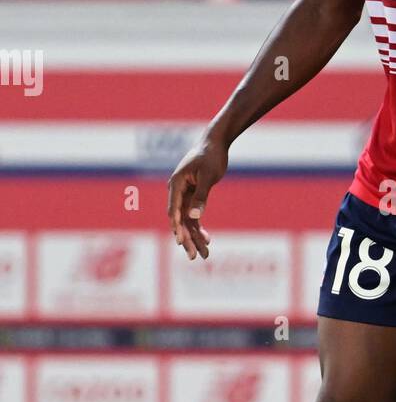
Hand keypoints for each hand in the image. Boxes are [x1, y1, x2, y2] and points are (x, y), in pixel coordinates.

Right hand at [167, 137, 227, 259]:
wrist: (215, 144)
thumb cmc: (211, 157)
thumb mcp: (208, 176)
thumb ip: (201, 196)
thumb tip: (194, 217)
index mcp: (176, 184)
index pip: (174, 210)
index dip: (177, 227)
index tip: (181, 242)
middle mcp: (177, 191)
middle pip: (179, 220)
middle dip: (187, 239)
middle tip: (194, 257)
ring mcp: (184, 195)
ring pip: (186, 221)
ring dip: (194, 237)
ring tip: (204, 255)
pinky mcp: (192, 196)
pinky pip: (193, 216)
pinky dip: (199, 228)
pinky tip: (207, 240)